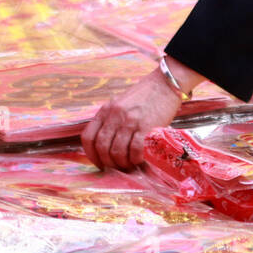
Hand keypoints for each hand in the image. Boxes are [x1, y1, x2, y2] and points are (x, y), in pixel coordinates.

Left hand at [80, 58, 200, 170]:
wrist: (164, 84)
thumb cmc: (144, 96)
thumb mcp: (120, 104)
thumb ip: (112, 121)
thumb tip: (107, 145)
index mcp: (106, 110)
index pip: (88, 137)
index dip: (91, 155)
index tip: (99, 163)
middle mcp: (115, 115)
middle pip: (102, 147)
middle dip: (108, 162)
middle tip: (116, 168)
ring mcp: (130, 121)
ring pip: (116, 151)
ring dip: (122, 163)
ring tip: (129, 165)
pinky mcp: (146, 126)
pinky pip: (134, 150)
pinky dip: (135, 159)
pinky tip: (139, 160)